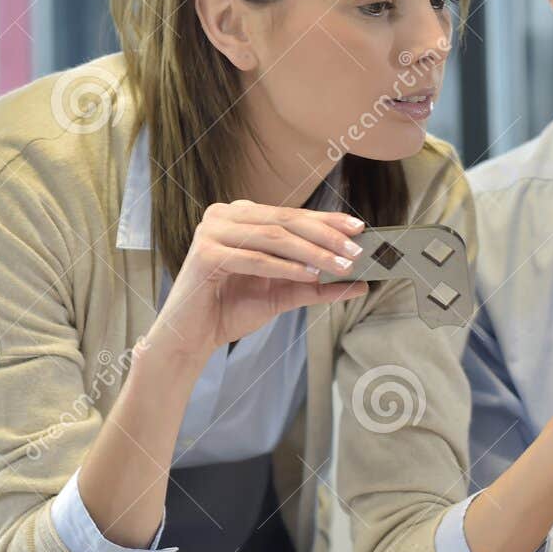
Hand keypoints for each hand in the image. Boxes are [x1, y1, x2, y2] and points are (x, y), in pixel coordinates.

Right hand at [147, 200, 369, 364]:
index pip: (291, 214)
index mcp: (241, 216)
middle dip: (326, 235)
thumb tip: (360, 284)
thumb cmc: (231, 310)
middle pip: (285, 220)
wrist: (192, 337)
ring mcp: (211, 231)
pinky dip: (286, 267)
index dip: (327, 220)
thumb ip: (318, 286)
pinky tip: (311, 274)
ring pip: (274, 236)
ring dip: (313, 252)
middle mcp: (224, 215)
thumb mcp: (282, 295)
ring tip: (341, 266)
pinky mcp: (205, 253)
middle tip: (356, 250)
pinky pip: (256, 258)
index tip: (359, 228)